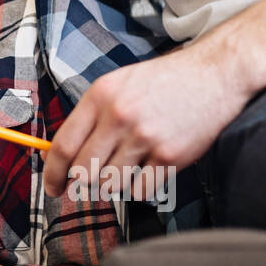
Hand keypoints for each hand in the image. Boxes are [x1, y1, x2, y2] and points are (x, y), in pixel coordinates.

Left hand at [42, 43, 252, 197]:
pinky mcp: (171, 156)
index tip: (51, 186)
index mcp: (100, 96)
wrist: (214, 75)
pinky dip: (140, 187)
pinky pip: (140, 190)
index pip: (63, 145)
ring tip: (128, 166)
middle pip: (83, 171)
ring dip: (115, 183)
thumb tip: (63, 154)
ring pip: (111, 184)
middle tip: (88, 185)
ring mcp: (145, 137)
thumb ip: (91, 116)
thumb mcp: (118, 85)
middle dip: (82, 184)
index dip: (53, 173)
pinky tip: (148, 170)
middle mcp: (119, 116)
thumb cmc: (163, 82)